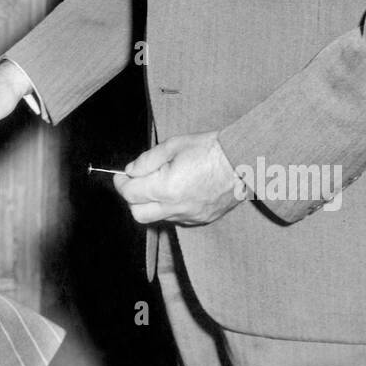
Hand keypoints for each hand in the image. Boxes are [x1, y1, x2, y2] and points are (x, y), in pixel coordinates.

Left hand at [113, 132, 248, 226]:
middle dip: (133, 198)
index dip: (121, 183)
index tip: (121, 175)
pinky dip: (170, 208)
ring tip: (161, 183)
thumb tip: (131, 170)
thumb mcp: (174, 145)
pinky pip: (176, 219)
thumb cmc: (211, 149)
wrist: (244, 161)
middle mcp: (176, 208)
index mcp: (167, 188)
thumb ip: (148, 160)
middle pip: (139, 214)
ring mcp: (190, 216)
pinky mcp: (202, 219)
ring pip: (158, 218)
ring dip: (151, 204)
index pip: (131, 194)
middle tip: (136, 182)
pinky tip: (178, 191)